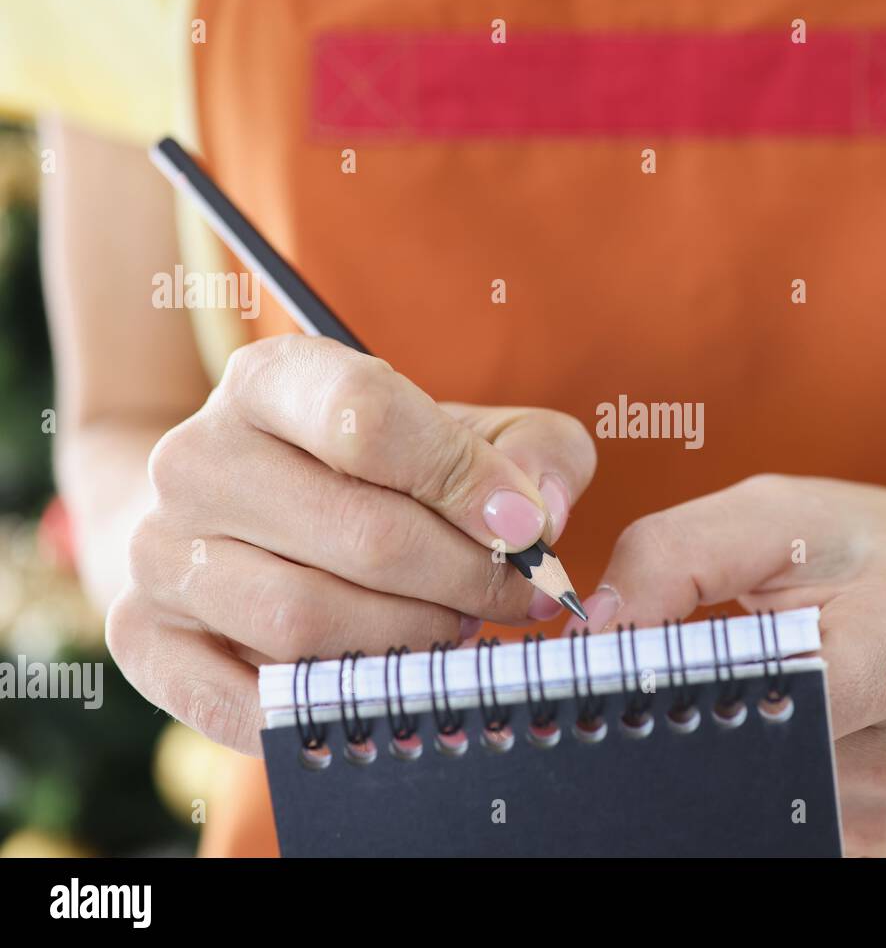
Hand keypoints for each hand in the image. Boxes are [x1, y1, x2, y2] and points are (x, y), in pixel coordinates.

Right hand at [106, 335, 595, 754]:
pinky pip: (248, 702)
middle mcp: (196, 456)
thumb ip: (534, 449)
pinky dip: (331, 706)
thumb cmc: (380, 477)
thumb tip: (542, 512)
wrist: (231, 523)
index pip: (368, 417)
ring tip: (449, 627)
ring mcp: (158, 549)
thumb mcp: (468, 434)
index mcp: (273, 380)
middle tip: (511, 598)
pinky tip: (380, 681)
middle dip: (465, 579)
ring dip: (410, 640)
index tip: (528, 530)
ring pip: (309, 621)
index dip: (467, 480)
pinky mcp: (142, 636)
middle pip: (361, 534)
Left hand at [568, 474, 885, 856]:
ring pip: (755, 798)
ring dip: (716, 750)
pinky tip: (756, 725)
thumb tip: (594, 632)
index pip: (765, 699)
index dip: (676, 688)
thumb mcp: (773, 514)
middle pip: (751, 764)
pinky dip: (746, 776)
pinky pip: (780, 820)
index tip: (612, 675)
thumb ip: (673, 556)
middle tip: (656, 686)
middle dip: (688, 727)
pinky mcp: (876, 834)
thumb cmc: (862, 547)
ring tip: (726, 692)